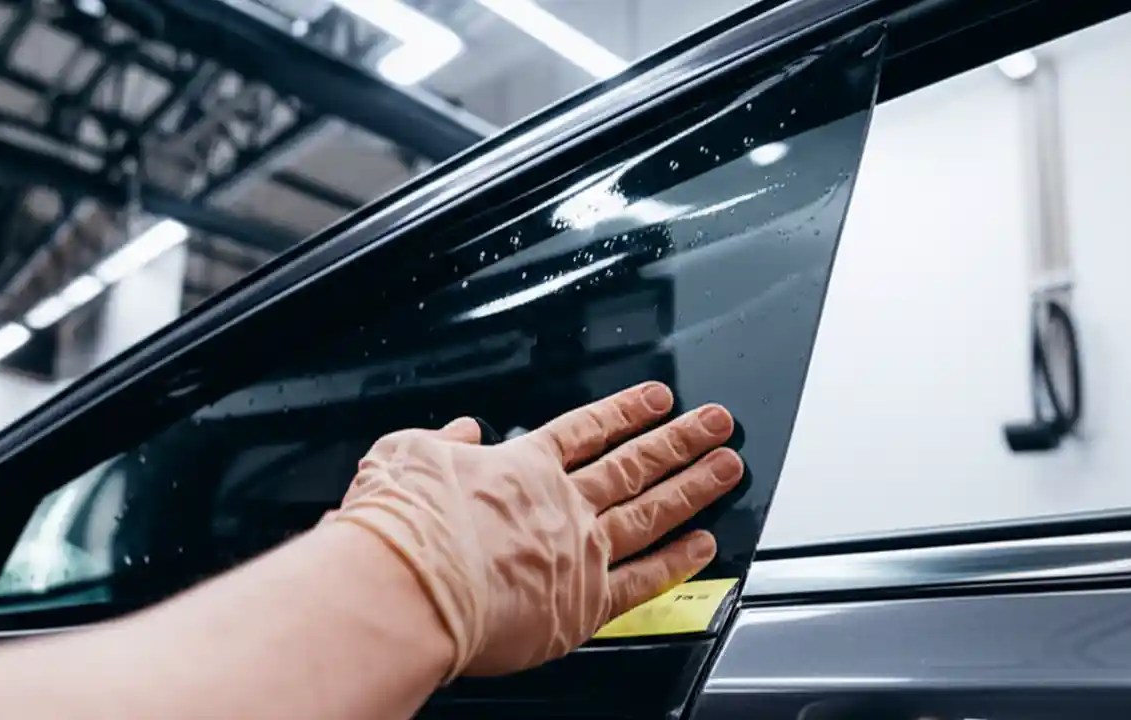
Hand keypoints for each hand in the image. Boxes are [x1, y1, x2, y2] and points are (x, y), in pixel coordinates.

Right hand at [326, 382, 743, 678]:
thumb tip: (460, 432)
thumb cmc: (401, 528)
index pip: (586, 430)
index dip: (624, 411)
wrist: (409, 588)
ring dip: (694, 486)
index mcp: (520, 466)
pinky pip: (643, 580)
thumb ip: (442, 442)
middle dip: (680, 440)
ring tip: (728, 467)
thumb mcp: (404, 454)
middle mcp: (561, 502)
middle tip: (718, 422)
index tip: (655, 399)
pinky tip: (704, 545)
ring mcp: (580, 551)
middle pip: (634, 463)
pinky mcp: (584, 604)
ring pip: (652, 511)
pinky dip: (677, 562)